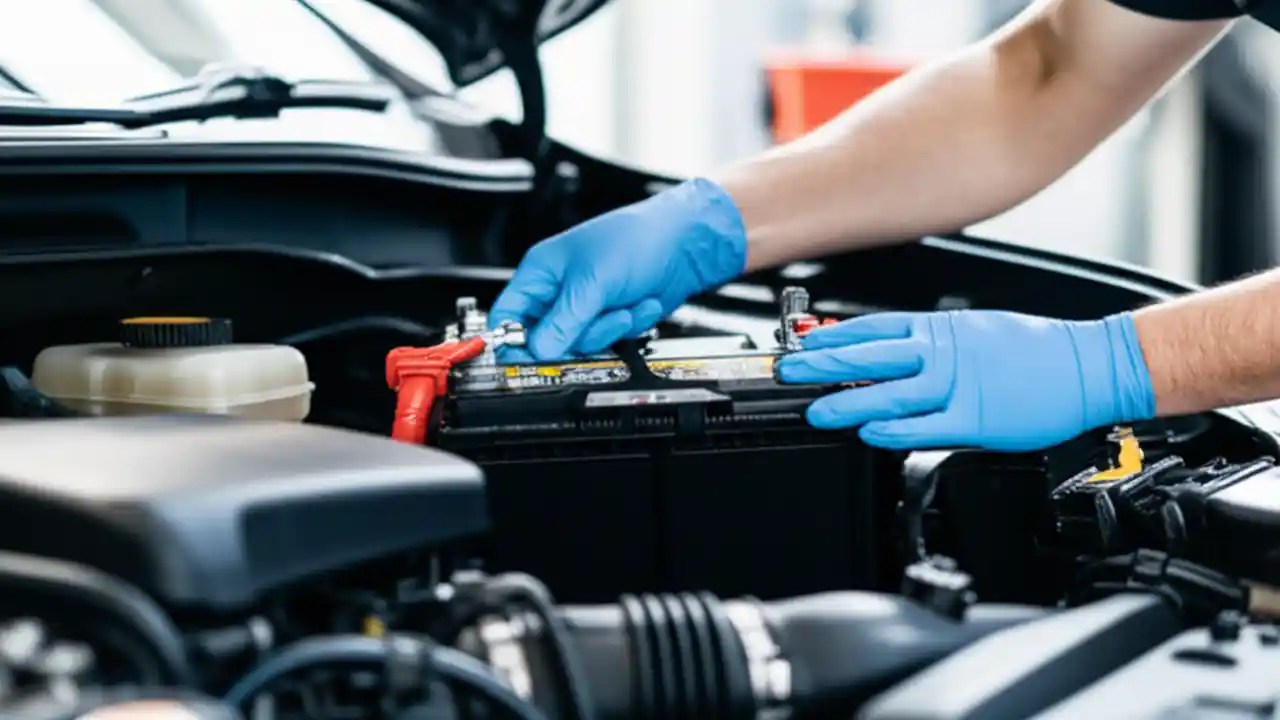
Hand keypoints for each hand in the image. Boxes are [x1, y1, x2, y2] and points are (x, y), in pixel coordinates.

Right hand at [489, 178, 746, 360]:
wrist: (685, 244)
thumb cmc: (636, 240)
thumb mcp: (592, 283)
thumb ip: (563, 322)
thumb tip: (539, 352)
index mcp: (541, 273)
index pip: (507, 316)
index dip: (512, 342)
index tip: (528, 362)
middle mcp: (560, 291)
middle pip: (546, 339)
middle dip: (576, 336)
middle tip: (593, 325)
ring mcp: (586, 306)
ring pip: (581, 344)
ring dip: (608, 329)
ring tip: (624, 306)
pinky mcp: (611, 317)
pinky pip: (609, 340)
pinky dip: (629, 326)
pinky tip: (640, 303)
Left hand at [774, 310, 1155, 450]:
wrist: (1088, 365)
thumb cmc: (1035, 349)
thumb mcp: (976, 328)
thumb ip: (932, 340)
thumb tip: (890, 348)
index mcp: (942, 327)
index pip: (874, 329)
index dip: (832, 337)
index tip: (801, 342)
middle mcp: (945, 353)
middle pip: (870, 356)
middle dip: (823, 364)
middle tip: (790, 371)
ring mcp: (959, 386)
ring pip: (889, 393)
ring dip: (846, 402)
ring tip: (815, 410)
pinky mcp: (976, 420)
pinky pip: (924, 426)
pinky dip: (892, 428)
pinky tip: (867, 431)